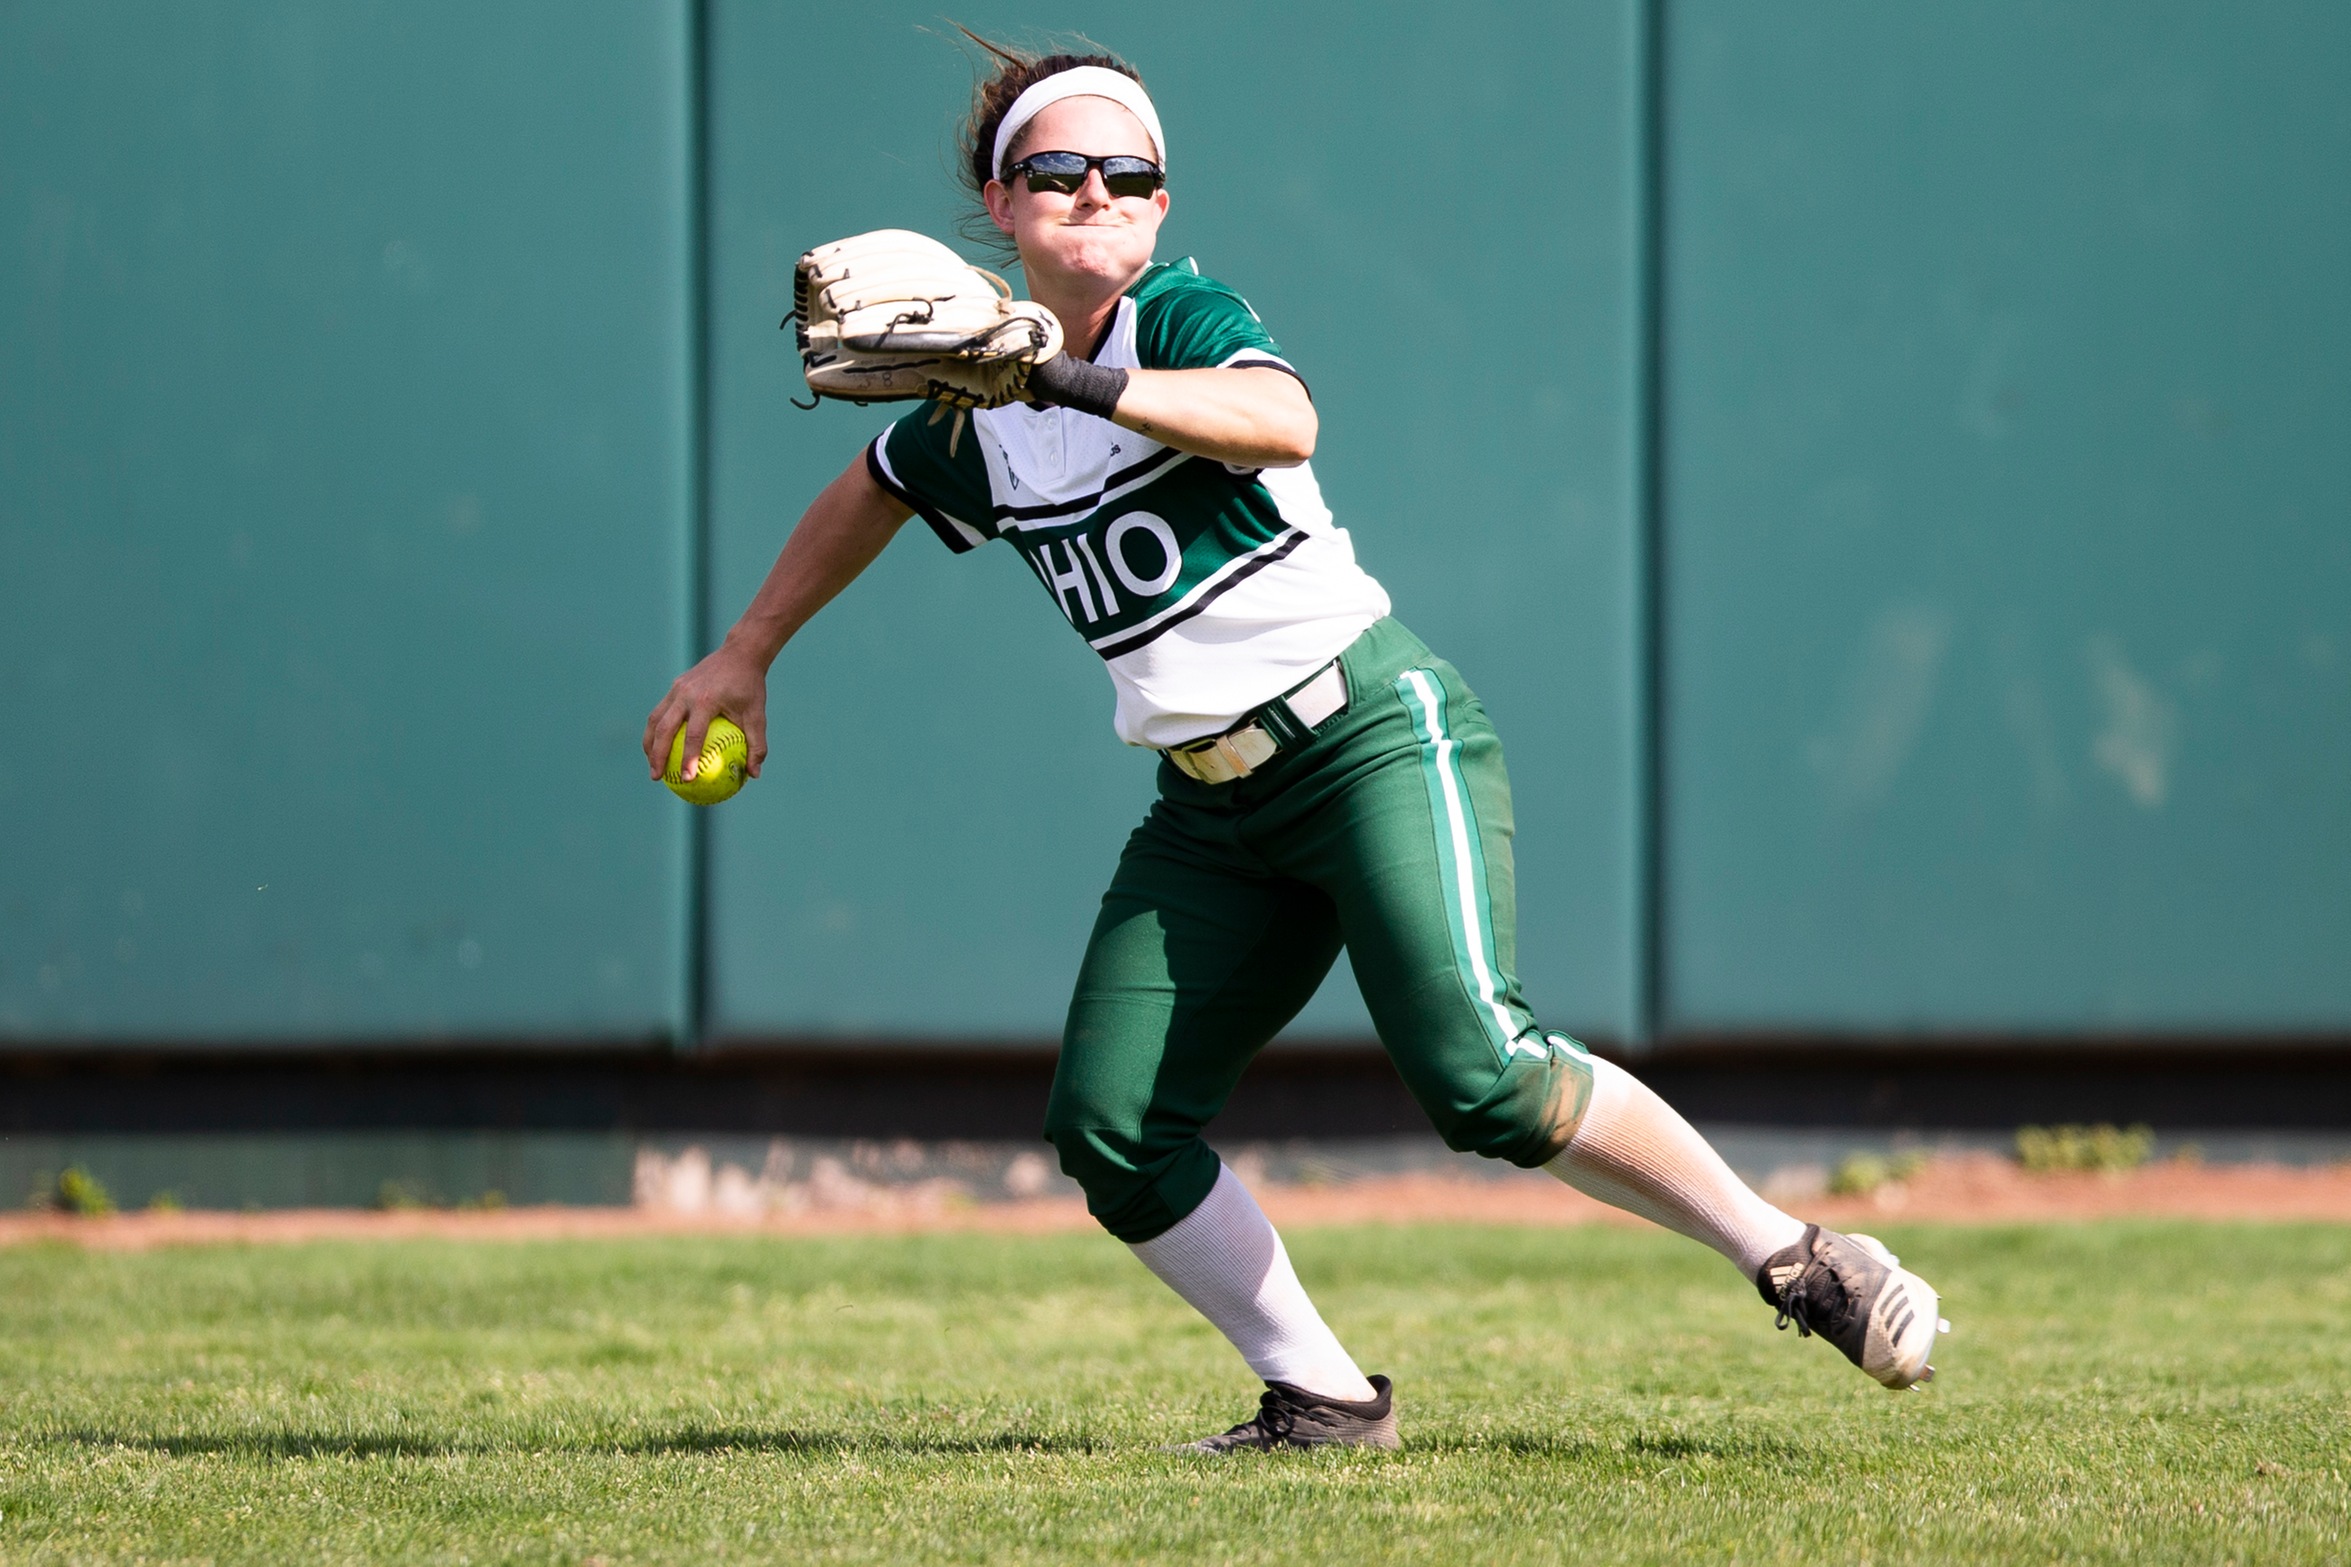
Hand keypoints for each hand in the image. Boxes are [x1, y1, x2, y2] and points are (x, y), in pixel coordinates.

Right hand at [644, 644, 769, 782]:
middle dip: (656, 755)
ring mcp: (677, 688)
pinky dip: (656, 730)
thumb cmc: (750, 687)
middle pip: (664, 729)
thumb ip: (757, 745)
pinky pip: (660, 711)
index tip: (687, 779)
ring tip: (652, 766)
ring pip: (655, 719)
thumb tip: (754, 775)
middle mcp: (686, 694)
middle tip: (657, 778)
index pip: (694, 735)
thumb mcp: (758, 715)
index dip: (688, 758)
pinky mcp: (674, 686)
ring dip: (649, 744)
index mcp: (706, 700)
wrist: (739, 654)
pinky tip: (657, 747)